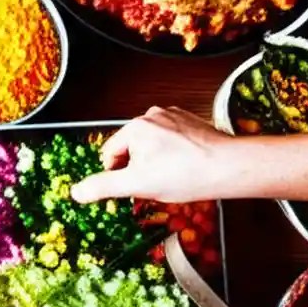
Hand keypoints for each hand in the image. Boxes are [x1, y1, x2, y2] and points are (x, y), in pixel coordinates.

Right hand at [70, 106, 234, 203]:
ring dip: (156, 162)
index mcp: (135, 127)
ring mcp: (174, 117)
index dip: (117, 174)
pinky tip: (185, 168)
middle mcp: (153, 116)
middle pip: (131, 148)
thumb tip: (76, 191)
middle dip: (138, 168)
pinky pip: (172, 140)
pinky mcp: (192, 123)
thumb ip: (103, 186)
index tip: (131, 188)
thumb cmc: (186, 174)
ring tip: (173, 178)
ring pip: (152, 145)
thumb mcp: (137, 185)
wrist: (231, 167)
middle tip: (154, 185)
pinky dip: (174, 155)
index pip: (110, 153)